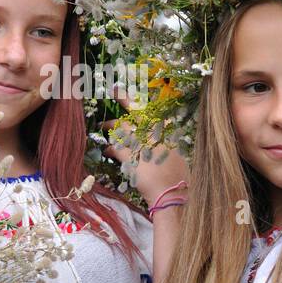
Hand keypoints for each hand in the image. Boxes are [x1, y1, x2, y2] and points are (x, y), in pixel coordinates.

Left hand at [98, 86, 188, 206]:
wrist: (171, 192)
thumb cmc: (178, 176)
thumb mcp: (177, 155)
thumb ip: (167, 143)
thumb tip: (161, 138)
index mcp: (166, 132)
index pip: (152, 110)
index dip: (141, 100)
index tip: (136, 93)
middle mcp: (153, 134)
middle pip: (136, 112)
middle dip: (124, 98)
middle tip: (115, 90)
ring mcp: (140, 144)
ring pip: (122, 128)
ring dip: (112, 127)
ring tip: (103, 126)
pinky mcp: (130, 157)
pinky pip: (114, 148)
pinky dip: (109, 148)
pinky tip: (106, 149)